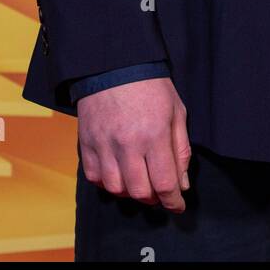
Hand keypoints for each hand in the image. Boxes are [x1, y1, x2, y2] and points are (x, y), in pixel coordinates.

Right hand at [77, 76, 190, 210]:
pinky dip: (107, 183)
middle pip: (140, 192)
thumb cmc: (151, 86)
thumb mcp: (176, 111)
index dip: (173, 201)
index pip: (164, 183)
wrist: (114, 64)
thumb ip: (180, 149)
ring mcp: (104, 144)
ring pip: (117, 189)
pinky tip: (118, 173)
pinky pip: (95, 178)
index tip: (177, 206)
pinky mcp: (87, 143)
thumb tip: (182, 184)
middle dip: (154, 198)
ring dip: (130, 192)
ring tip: (139, 180)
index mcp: (154, 134)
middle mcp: (128, 144)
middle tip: (160, 192)